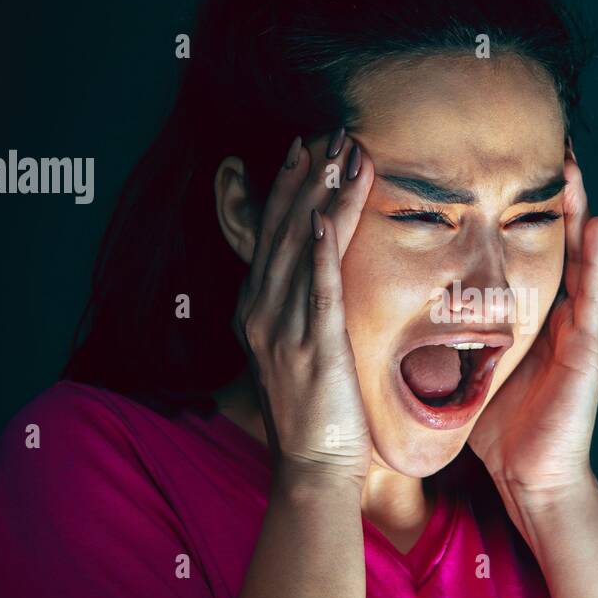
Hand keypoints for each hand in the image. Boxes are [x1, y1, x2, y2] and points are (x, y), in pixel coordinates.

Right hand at [234, 129, 373, 491]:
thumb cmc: (316, 411)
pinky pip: (316, 289)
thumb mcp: (296, 350)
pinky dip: (320, 249)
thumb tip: (316, 273)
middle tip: (330, 130)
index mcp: (255, 310)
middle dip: (307, 176)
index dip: (288, 187)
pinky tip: (327, 214)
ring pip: (300, 248)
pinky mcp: (314, 349)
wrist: (314, 467)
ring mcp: (283, 330)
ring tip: (343, 152)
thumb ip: (301, 309)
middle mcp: (260, 313)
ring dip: (322, 196)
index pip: (270, 234)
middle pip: (282, 229)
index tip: (307, 146)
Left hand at [468, 139, 597, 523]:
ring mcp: (579, 328)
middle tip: (543, 147)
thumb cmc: (499, 429)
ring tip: (571, 167)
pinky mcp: (589, 347)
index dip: (510, 213)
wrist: (530, 477)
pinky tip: (597, 222)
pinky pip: (595, 294)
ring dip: (577, 210)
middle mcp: (557, 315)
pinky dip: (597, 257)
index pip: (518, 254)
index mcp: (525, 318)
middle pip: (554, 244)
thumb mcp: (464, 370)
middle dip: (549, 197)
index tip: (493, 170)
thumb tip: (392, 319)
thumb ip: (443, 341)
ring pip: (580, 257)